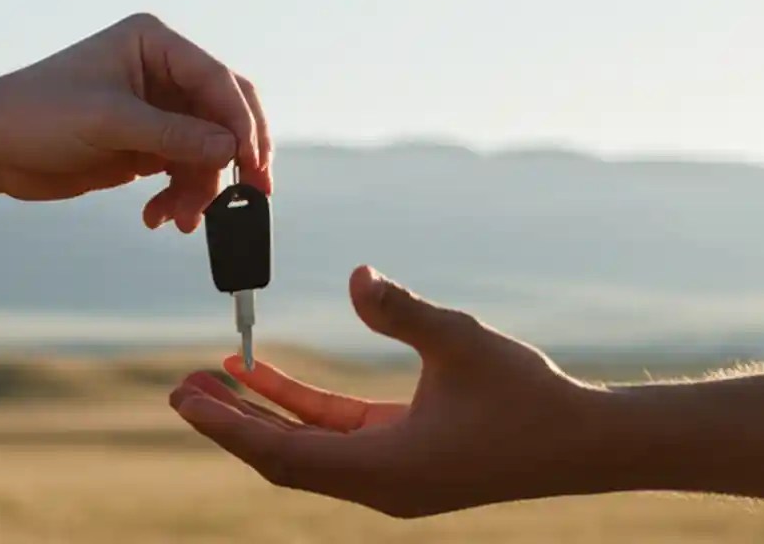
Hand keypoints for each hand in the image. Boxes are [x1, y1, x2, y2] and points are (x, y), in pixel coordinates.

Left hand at [0, 13, 271, 231]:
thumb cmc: (37, 115)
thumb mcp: (109, 122)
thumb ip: (174, 136)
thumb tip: (232, 150)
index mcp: (154, 43)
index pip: (217, 79)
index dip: (240, 122)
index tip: (250, 163)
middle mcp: (163, 72)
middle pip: (225, 114)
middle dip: (235, 157)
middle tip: (253, 194)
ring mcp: (158, 110)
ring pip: (208, 150)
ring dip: (201, 188)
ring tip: (182, 219)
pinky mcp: (147, 145)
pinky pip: (185, 171)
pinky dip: (181, 196)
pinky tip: (160, 216)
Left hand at [169, 267, 626, 517]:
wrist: (585, 443)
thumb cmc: (528, 396)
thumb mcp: (462, 343)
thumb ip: (404, 311)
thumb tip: (358, 277)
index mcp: (382, 471)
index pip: (282, 453)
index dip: (228, 425)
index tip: (182, 397)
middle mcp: (378, 485)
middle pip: (282, 456)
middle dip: (231, 421)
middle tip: (178, 387)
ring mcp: (391, 475)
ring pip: (306, 447)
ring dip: (261, 413)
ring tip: (211, 378)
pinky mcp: (405, 458)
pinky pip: (336, 435)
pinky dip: (302, 408)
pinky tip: (270, 377)